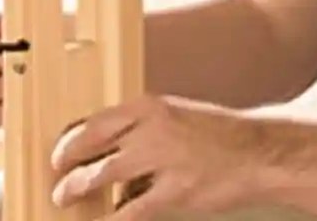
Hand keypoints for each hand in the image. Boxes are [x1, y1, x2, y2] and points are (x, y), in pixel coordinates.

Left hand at [50, 94, 268, 218]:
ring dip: (79, 187)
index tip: (60, 151)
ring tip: (66, 197)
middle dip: (67, 164)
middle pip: (93, 145)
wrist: (260, 153)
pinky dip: (113, 217)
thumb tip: (109, 149)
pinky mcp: (175, 192)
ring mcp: (163, 160)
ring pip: (104, 175)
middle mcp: (152, 129)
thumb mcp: (176, 115)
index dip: (70, 138)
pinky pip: (132, 209)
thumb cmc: (219, 135)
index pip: (96, 121)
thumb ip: (142, 129)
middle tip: (57, 177)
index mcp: (150, 106)